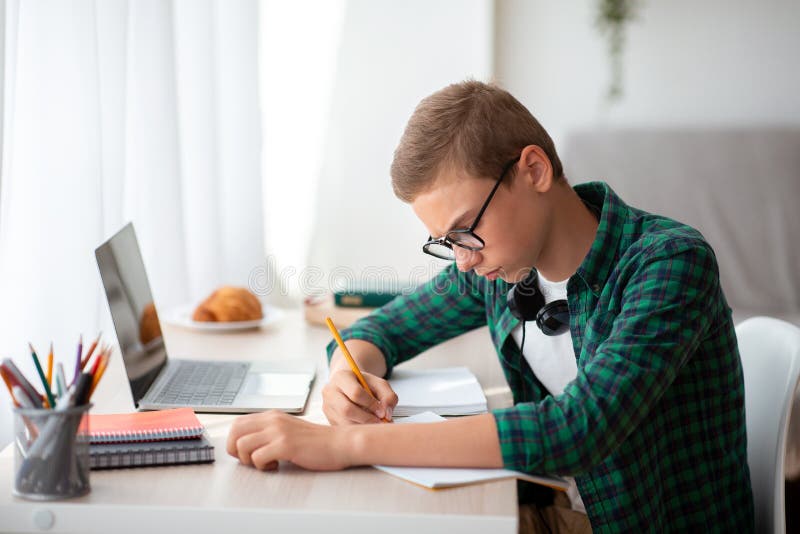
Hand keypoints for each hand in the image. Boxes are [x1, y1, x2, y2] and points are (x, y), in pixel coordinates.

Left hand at [226, 411, 350, 470]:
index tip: (245, 453)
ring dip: (249, 460)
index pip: (237, 423)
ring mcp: (279, 431)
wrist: (340, 443)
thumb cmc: (316, 441)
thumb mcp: (289, 429)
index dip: (234, 441)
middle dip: (235, 450)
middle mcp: (273, 420)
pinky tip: (277, 465)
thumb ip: (271, 432)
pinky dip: (263, 467)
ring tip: (266, 463)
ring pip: (243, 445)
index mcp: (272, 415)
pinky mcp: (285, 445)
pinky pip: (258, 457)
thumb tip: (247, 444)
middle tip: (250, 460)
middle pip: (234, 432)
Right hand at [322, 369, 397, 424]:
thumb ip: (388, 396)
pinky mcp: (329, 420)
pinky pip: (344, 430)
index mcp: (342, 377)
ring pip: (345, 423)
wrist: (349, 386)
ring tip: (375, 424)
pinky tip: (366, 426)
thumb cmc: (364, 384)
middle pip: (346, 410)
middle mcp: (330, 392)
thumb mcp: (379, 384)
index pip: (355, 393)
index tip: (382, 411)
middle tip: (380, 422)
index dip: (371, 404)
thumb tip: (387, 413)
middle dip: (367, 418)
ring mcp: (327, 407)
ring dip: (363, 426)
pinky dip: (358, 431)